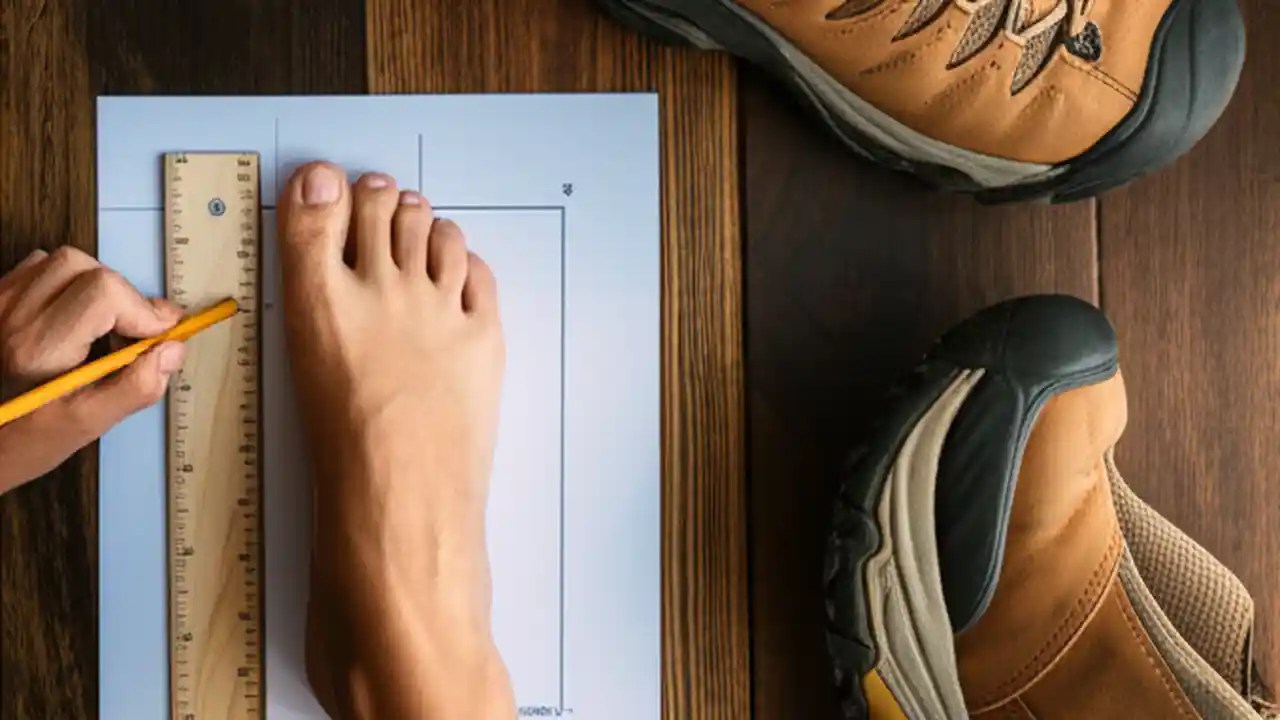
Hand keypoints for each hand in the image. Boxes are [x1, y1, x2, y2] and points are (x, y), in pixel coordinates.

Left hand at [0, 247, 186, 493]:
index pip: (104, 292)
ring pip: (62, 262)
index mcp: (36, 348)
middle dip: (121, 296)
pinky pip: (37, 267)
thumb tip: (173, 349)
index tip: (158, 336)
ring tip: (101, 325)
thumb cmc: (24, 440)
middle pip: (85, 268)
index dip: (142, 309)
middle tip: (133, 333)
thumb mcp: (84, 425)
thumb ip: (134, 387)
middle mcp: (11, 314)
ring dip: (95, 286)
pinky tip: (71, 317)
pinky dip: (68, 284)